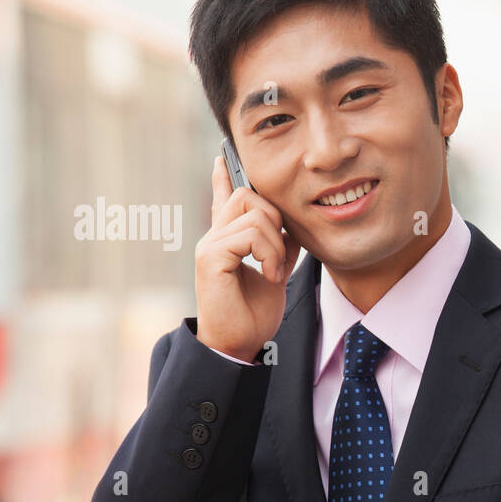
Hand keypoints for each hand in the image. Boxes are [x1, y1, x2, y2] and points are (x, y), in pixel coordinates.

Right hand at [194, 155, 300, 361]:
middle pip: (248, 195)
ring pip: (254, 214)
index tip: (221, 157)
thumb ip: (280, 247)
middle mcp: (214, 237)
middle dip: (275, 219)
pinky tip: (269, 275)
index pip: (224, 200)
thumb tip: (291, 226)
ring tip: (275, 271)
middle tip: (280, 256)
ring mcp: (209, 245)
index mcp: (227, 240)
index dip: (223, 177)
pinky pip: (249, 235)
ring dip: (276, 244)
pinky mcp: (210, 257)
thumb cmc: (253, 315)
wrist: (239, 344)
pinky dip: (268, 254)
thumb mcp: (275, 272)